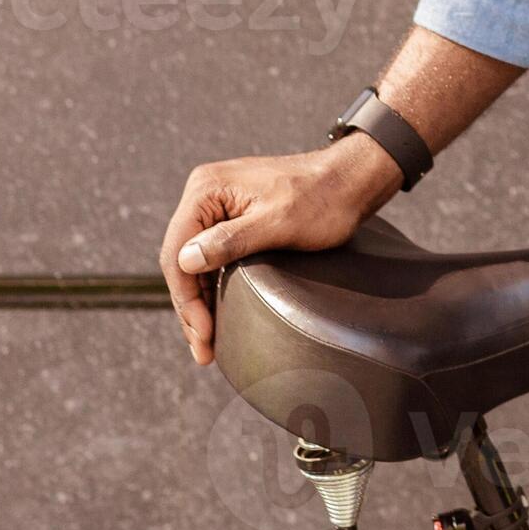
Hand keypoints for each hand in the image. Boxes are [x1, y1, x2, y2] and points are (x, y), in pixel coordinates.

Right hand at [158, 137, 401, 364]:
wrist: (350, 180)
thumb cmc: (321, 199)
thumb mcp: (278, 223)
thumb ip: (230, 241)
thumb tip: (185, 261)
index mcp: (207, 189)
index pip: (178, 252)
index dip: (186, 298)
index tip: (202, 333)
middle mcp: (205, 192)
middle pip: (182, 259)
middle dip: (190, 306)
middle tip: (202, 349)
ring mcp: (218, 203)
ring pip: (195, 261)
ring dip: (198, 300)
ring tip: (206, 341)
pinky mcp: (233, 214)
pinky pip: (212, 254)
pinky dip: (211, 285)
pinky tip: (215, 312)